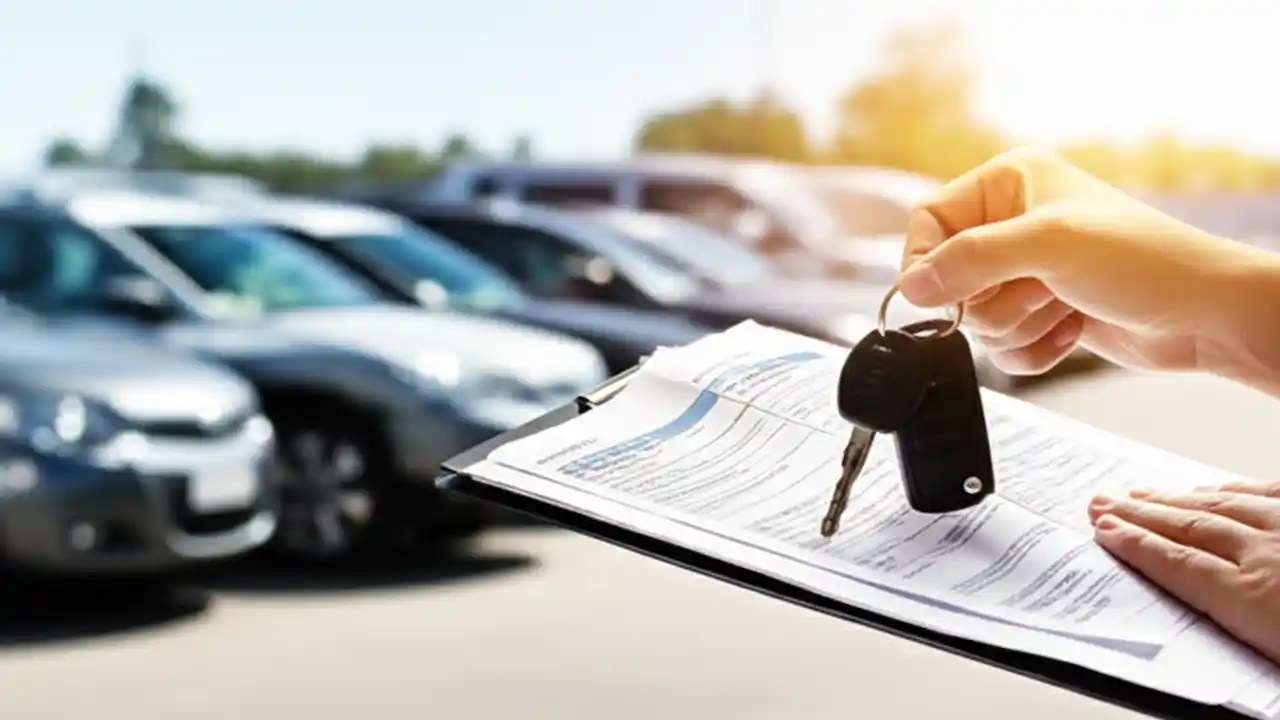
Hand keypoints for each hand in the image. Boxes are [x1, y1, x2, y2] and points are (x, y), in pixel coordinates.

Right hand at [899, 147, 1279, 394]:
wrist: (1202, 314)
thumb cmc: (1143, 260)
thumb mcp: (1047, 245)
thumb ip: (970, 260)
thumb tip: (912, 287)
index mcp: (1008, 183)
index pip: (929, 221)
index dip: (926, 263)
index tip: (935, 296)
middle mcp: (1011, 223)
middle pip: (948, 278)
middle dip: (990, 299)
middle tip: (1038, 290)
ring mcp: (1025, 270)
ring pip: (974, 317)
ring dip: (1016, 324)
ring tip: (1063, 305)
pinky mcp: (1039, 311)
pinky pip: (1000, 344)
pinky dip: (1031, 348)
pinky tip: (1070, 328)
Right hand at [1089, 482, 1279, 662]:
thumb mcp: (1273, 670)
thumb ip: (1234, 640)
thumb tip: (1189, 652)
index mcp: (1259, 599)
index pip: (1179, 566)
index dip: (1135, 546)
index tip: (1103, 531)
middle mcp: (1271, 552)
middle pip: (1191, 528)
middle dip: (1139, 515)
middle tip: (1103, 504)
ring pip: (1224, 505)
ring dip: (1175, 500)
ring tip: (1141, 494)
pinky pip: (1268, 492)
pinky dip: (1233, 489)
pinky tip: (1214, 489)